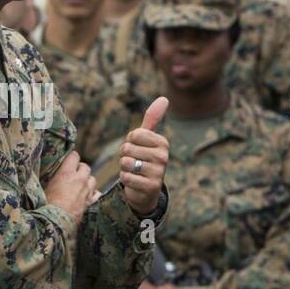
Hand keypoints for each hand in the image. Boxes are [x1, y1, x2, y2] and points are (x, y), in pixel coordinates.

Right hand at [44, 150, 96, 225]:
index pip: (74, 156)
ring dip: (87, 180)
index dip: (72, 157)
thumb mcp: (44, 187)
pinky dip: (92, 193)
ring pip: (93, 179)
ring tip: (81, 183)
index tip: (68, 160)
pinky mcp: (89, 203)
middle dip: (80, 168)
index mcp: (66, 174)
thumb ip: (52, 178)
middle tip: (74, 172)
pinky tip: (87, 195)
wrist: (55, 222)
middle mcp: (79, 180)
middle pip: (86, 167)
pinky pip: (96, 194)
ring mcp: (86, 191)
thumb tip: (51, 173)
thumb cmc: (46, 204)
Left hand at [120, 97, 169, 216]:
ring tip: (135, 172)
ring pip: (125, 163)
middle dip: (125, 156)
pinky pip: (126, 177)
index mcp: (162, 143)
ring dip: (125, 168)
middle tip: (135, 163)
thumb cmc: (144, 159)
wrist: (146, 190)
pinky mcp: (150, 187)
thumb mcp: (147, 139)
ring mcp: (158, 173)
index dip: (130, 142)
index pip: (134, 134)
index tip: (138, 149)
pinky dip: (125, 180)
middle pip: (127, 148)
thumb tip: (164, 98)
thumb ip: (153, 119)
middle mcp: (163, 157)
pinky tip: (134, 182)